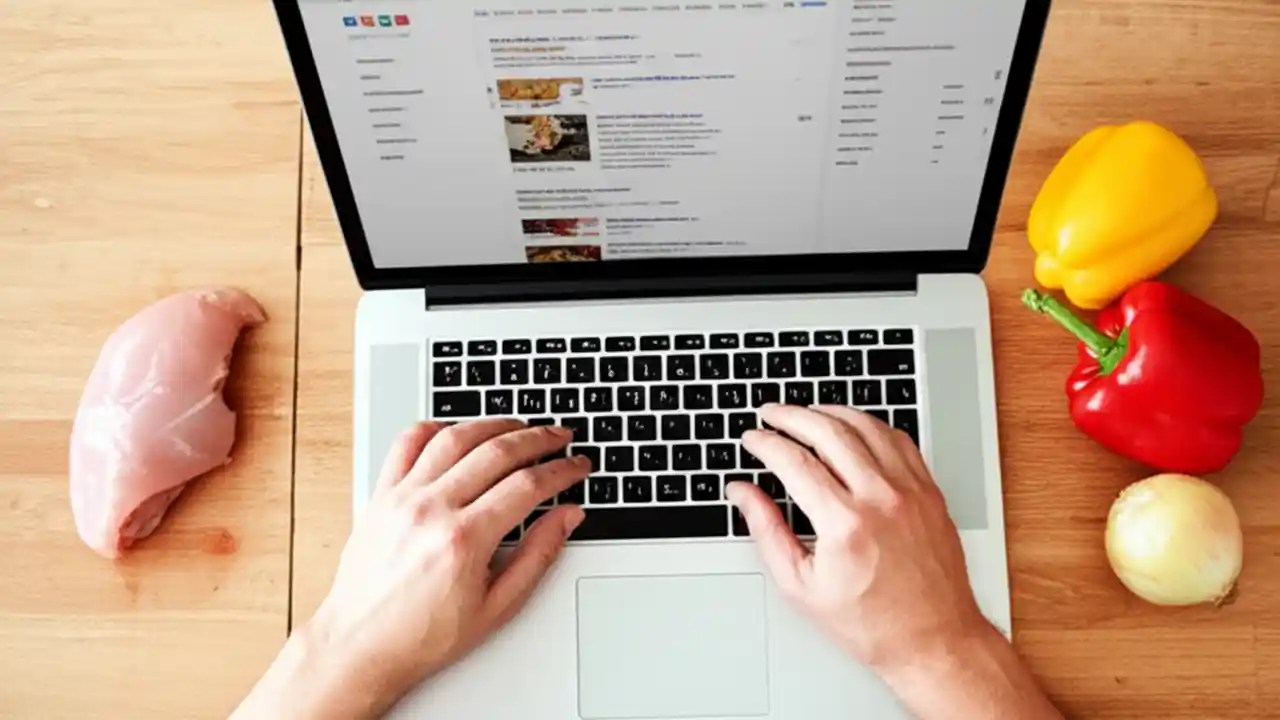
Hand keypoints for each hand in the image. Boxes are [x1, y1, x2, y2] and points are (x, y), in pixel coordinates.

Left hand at [234, 419, 587, 719]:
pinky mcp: (380, 495)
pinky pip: (407, 443)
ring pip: (455, 436)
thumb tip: (567, 517)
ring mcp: (402, 497)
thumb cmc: (423, 635)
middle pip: (497, 451)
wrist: (360, 646)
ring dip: (494, 424)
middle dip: (539, 439)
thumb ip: (537, 556)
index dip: (562, 470)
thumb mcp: (496, 607)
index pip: (528, 485)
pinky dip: (436, 427)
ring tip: (519, 427)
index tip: (577, 466)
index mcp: (464, 540)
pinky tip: (458, 429)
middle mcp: (431, 510)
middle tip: (561, 438)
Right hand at [727, 404, 986, 671]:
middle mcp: (881, 500)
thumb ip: (767, 532)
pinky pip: (899, 440)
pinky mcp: (929, 492)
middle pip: (829, 432)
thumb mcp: (801, 586)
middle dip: (792, 416)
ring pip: (866, 427)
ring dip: (830, 412)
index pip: (795, 463)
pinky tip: (852, 426)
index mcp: (845, 526)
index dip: (767, 443)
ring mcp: (910, 492)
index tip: (753, 438)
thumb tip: (743, 493)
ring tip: (806, 412)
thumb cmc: (871, 623)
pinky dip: (870, 424)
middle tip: (771, 413)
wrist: (934, 639)